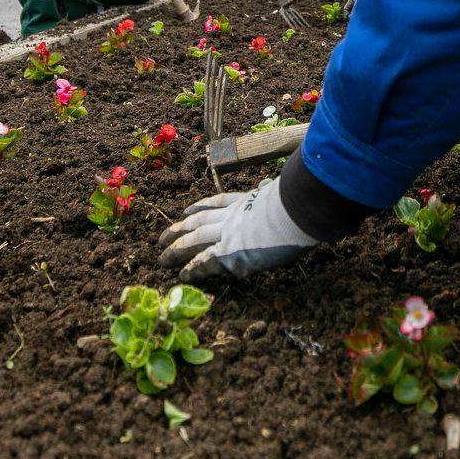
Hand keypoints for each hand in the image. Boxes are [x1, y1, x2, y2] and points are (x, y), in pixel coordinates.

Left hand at [157, 177, 317, 279]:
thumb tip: (269, 184)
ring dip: (176, 249)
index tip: (187, 210)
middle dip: (178, 230)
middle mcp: (232, 216)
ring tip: (162, 258)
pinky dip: (193, 269)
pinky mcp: (231, 252)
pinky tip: (183, 275)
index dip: (200, 207)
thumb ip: (270, 191)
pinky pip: (206, 261)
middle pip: (198, 222)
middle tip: (162, 238)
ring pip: (194, 240)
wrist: (294, 210)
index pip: (218, 202)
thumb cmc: (297, 201)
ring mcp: (229, 233)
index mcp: (246, 200)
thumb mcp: (282, 191)